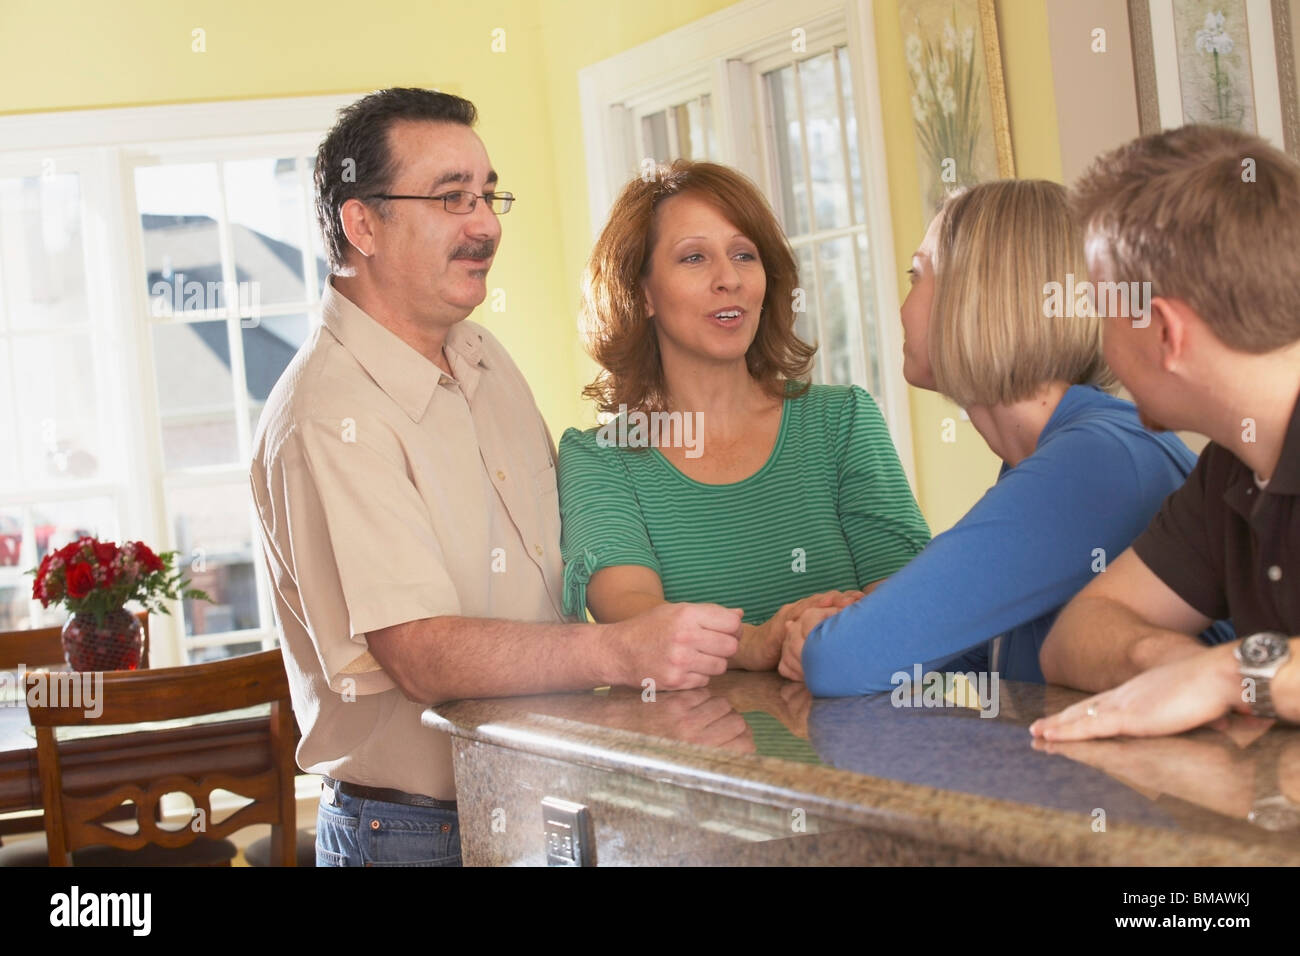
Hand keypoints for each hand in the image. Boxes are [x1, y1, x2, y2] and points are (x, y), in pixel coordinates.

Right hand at [607, 602, 742, 690]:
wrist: (618, 651)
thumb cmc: (649, 628)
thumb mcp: (676, 610)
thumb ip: (709, 612)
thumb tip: (740, 614)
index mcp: (686, 614)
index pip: (732, 623)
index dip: (733, 628)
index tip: (726, 630)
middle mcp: (684, 637)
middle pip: (731, 646)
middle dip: (726, 646)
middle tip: (712, 645)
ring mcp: (680, 661)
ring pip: (721, 666)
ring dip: (713, 662)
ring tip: (697, 656)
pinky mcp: (676, 681)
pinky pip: (705, 680)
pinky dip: (699, 675)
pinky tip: (685, 667)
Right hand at [736, 590, 863, 670]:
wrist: (752, 649)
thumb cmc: (782, 647)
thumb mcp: (807, 642)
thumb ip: (822, 639)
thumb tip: (849, 642)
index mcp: (810, 613)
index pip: (832, 603)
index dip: (848, 600)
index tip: (867, 600)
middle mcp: (800, 610)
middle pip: (824, 600)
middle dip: (842, 598)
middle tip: (859, 599)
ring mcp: (788, 615)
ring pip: (810, 605)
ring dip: (826, 602)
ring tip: (842, 602)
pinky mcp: (777, 625)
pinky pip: (792, 617)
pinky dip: (804, 613)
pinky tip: (814, 612)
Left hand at [1030, 644, 1242, 740]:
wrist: (1221, 675)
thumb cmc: (1216, 689)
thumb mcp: (1196, 702)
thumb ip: (1194, 710)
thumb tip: (1215, 722)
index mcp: (1140, 691)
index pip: (1103, 703)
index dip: (1082, 712)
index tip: (1065, 718)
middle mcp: (1127, 695)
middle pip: (1084, 708)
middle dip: (1061, 719)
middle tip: (1038, 728)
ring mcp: (1125, 705)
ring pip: (1079, 718)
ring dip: (1056, 727)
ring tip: (1036, 734)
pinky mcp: (1129, 717)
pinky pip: (1088, 727)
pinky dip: (1066, 733)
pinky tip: (1049, 737)